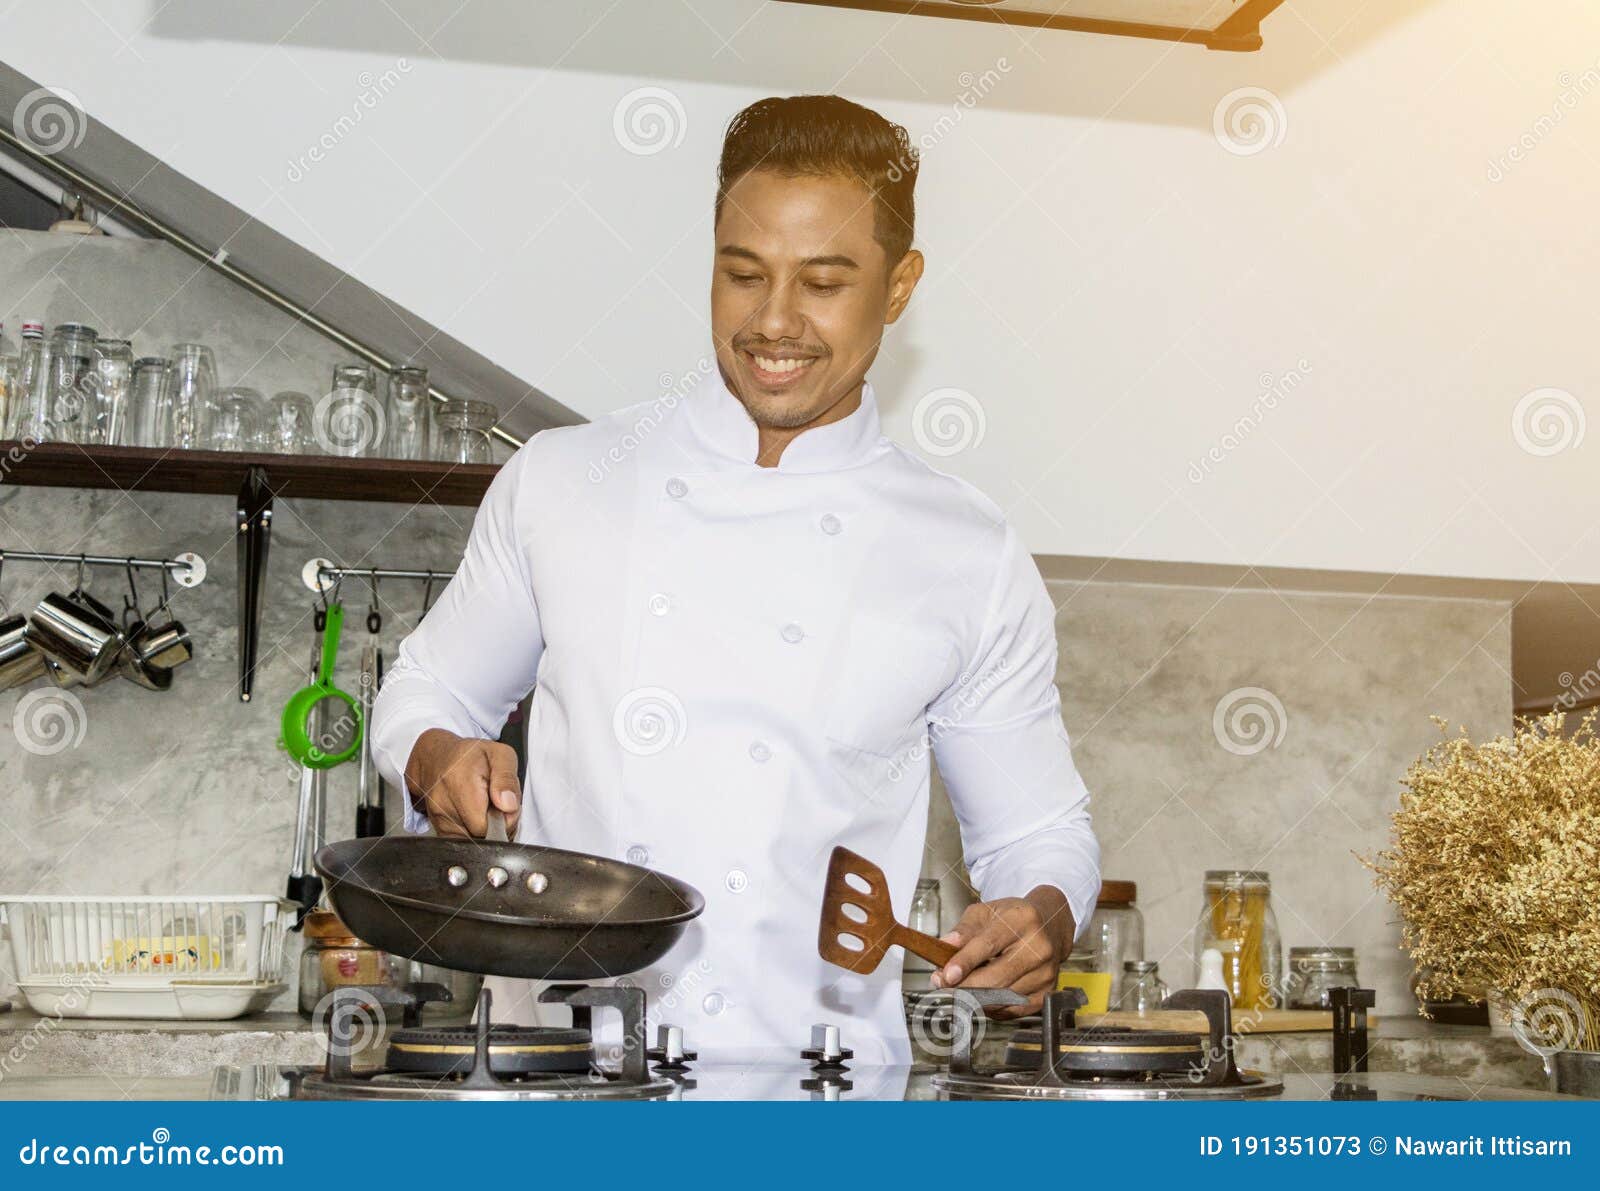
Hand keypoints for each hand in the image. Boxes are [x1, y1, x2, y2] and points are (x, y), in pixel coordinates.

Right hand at [405, 728, 521, 837]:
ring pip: (471, 840)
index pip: (485, 826)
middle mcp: (443, 802)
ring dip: (482, 829)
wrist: (439, 758)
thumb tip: (508, 805)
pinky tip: (473, 814)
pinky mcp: (435, 827)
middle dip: (494, 825)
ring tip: (483, 806)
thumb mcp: (500, 755)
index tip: (505, 805)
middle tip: (495, 804)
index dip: (503, 820)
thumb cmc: (471, 756)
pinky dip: (471, 832)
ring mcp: (436, 817)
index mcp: (461, 783)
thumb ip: (507, 779)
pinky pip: (461, 841)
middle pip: (479, 835)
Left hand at [929, 886, 1074, 1018]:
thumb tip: (944, 947)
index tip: (946, 976)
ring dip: (976, 998)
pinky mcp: (1046, 991)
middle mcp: (1038, 947)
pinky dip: (992, 1007)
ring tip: (961, 989)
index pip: (988, 944)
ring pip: (1003, 997)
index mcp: (1021, 920)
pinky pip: (1013, 1010)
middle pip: (997, 977)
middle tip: (945, 987)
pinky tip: (983, 996)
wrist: (1048, 925)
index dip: (964, 962)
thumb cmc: (1013, 919)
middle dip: (965, 987)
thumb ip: (963, 930)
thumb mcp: (985, 912)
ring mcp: (1045, 972)